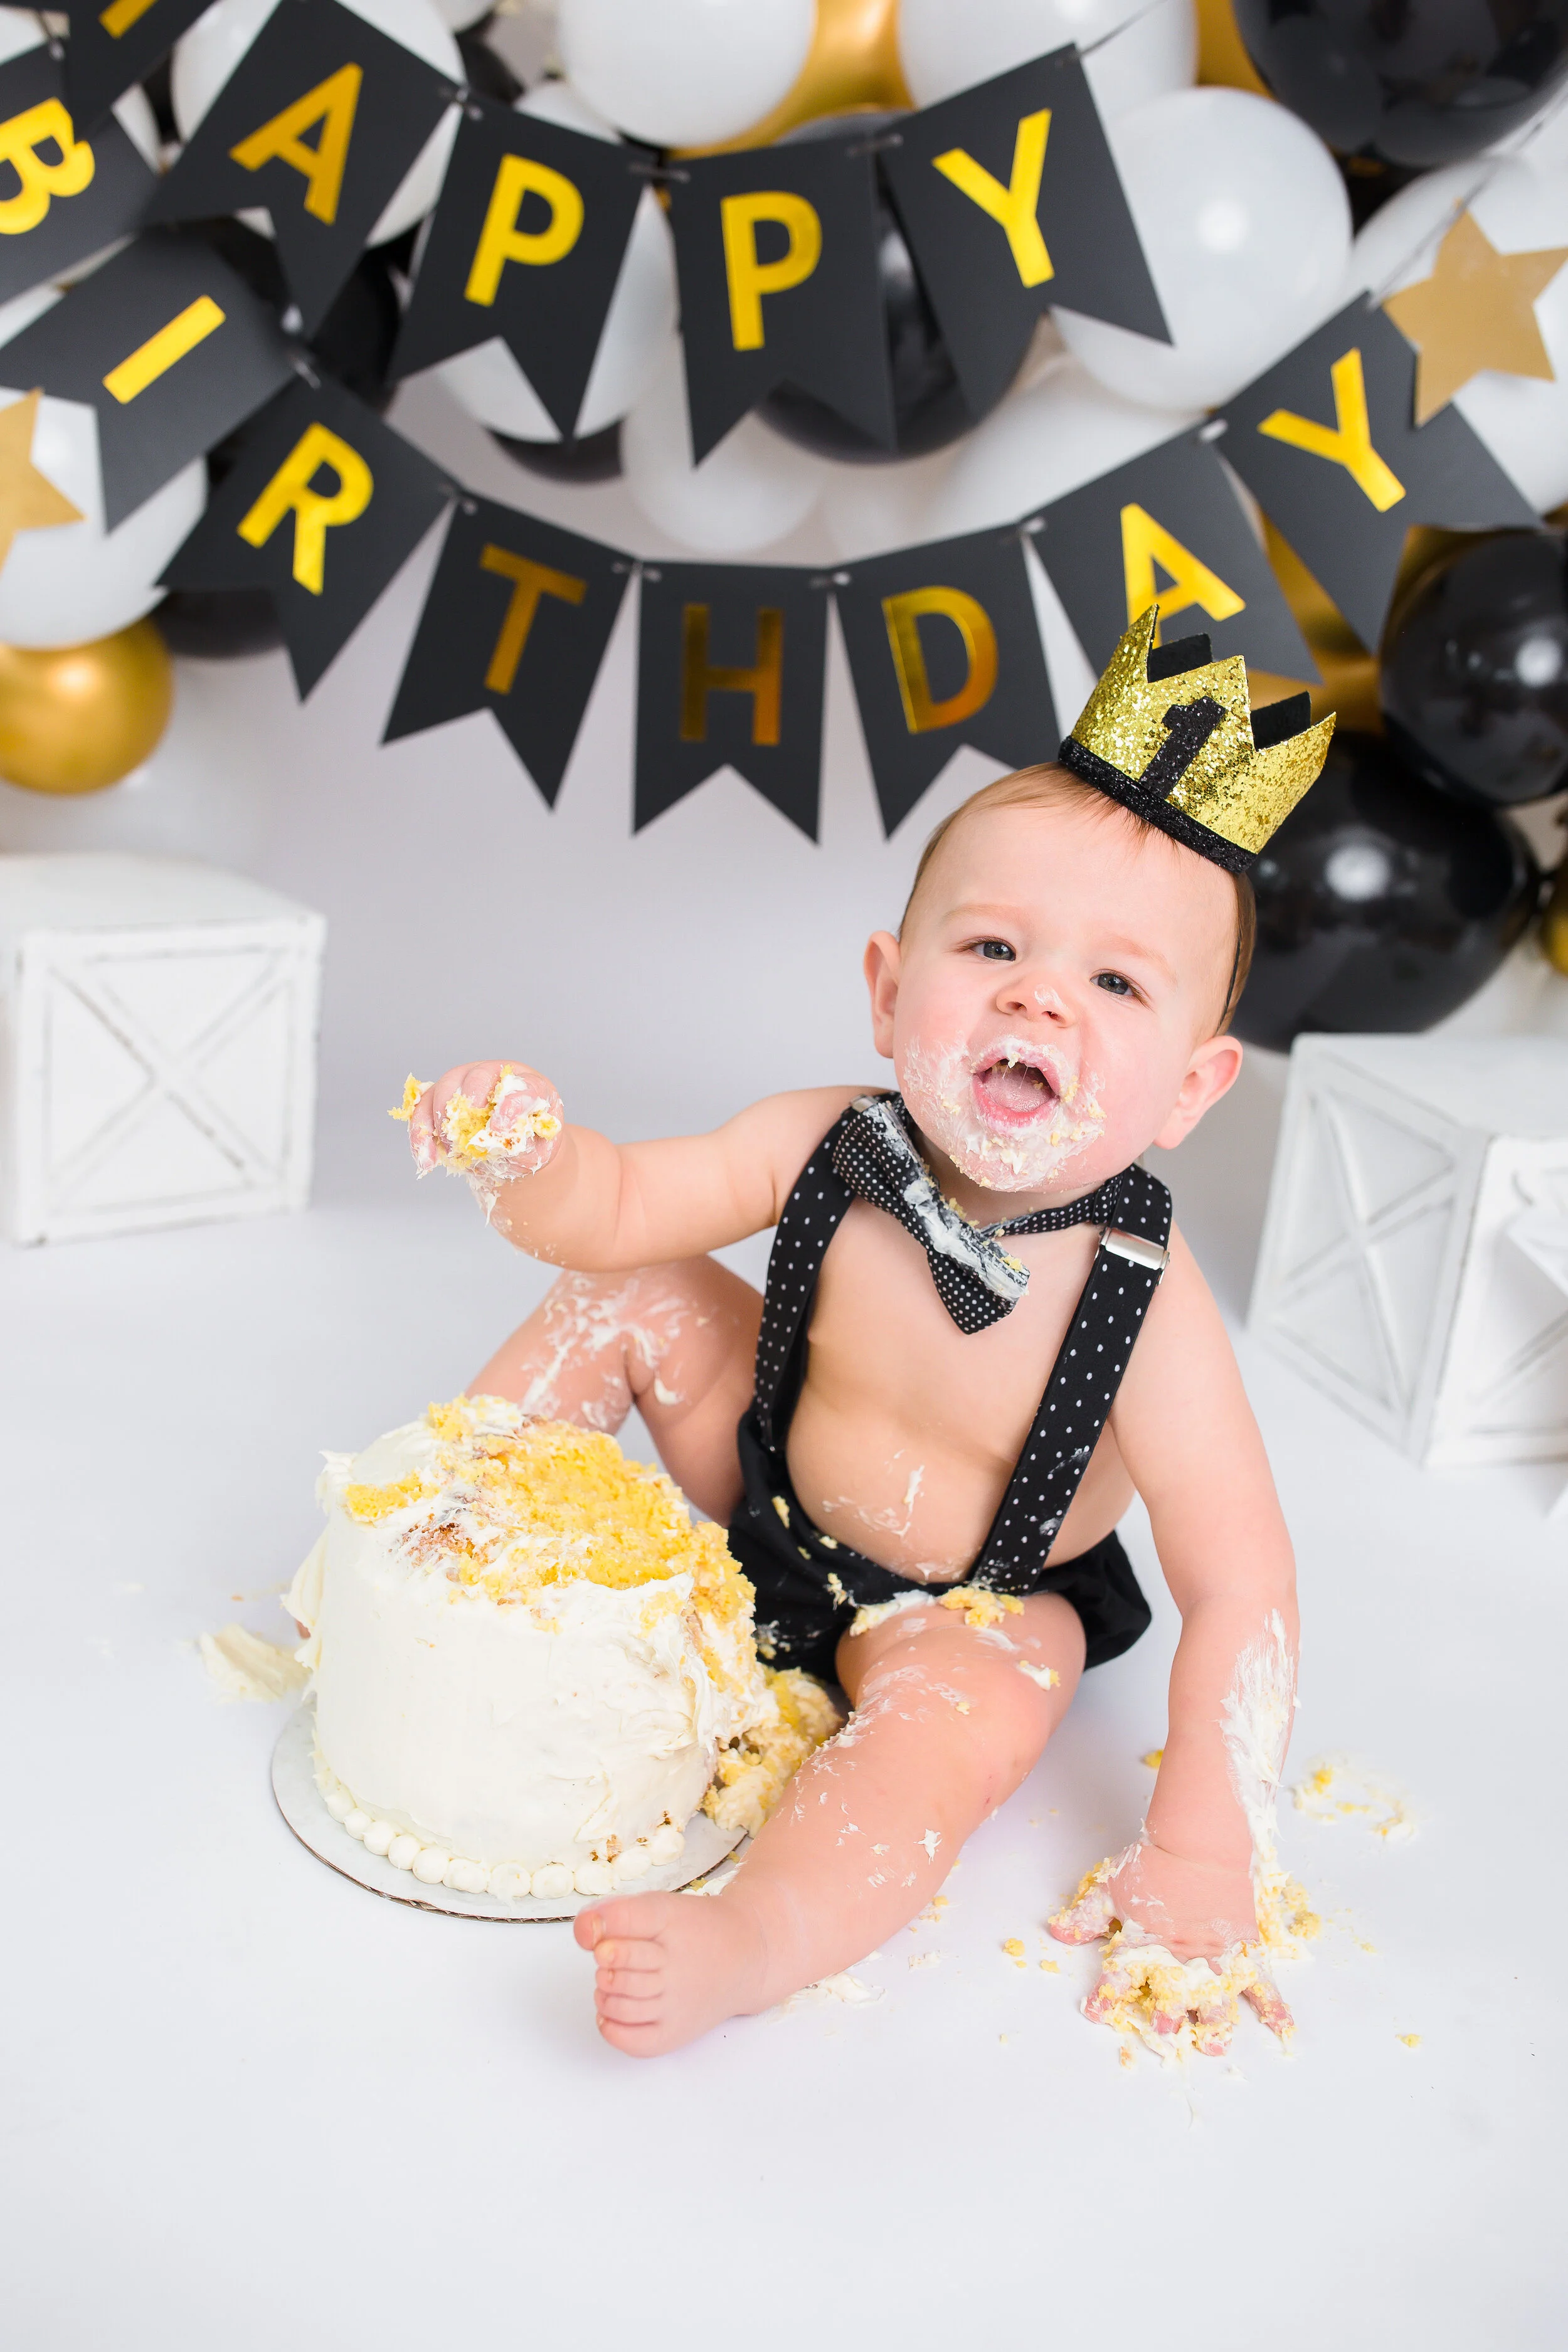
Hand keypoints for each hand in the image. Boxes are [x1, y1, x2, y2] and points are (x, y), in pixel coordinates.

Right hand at [405, 1062, 563, 1181]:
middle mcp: (494, 1077)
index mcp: (527, 1086)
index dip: (510, 1106)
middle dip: (471, 1109)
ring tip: (451, 1152)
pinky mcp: (440, 1098)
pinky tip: (427, 1160)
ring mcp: (463, 1083)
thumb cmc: (527, 1145)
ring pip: (445, 1089)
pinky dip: (421, 1135)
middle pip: (477, 1078)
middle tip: (470, 1140)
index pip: (524, 1087)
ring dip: (443, 1123)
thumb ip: (523, 1144)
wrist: (507, 1151)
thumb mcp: (535, 1150)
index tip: (500, 1130)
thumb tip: (501, 1137)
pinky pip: (423, 1110)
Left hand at [1049, 1840, 1292, 2055]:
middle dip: (1165, 2021)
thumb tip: (1057, 1932)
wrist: (1199, 1844)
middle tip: (1163, 2031)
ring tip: (1213, 2047)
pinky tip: (1284, 2030)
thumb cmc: (1155, 1861)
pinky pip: (1264, 1986)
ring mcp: (1215, 1960)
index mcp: (1142, 1947)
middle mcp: (1178, 1962)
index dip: (1105, 1999)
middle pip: (1171, 2003)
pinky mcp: (1245, 1951)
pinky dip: (1276, 2009)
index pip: (1117, 1980)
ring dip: (1214, 2028)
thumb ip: (1086, 1915)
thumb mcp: (1111, 1886)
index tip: (1096, 2011)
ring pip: (1216, 2005)